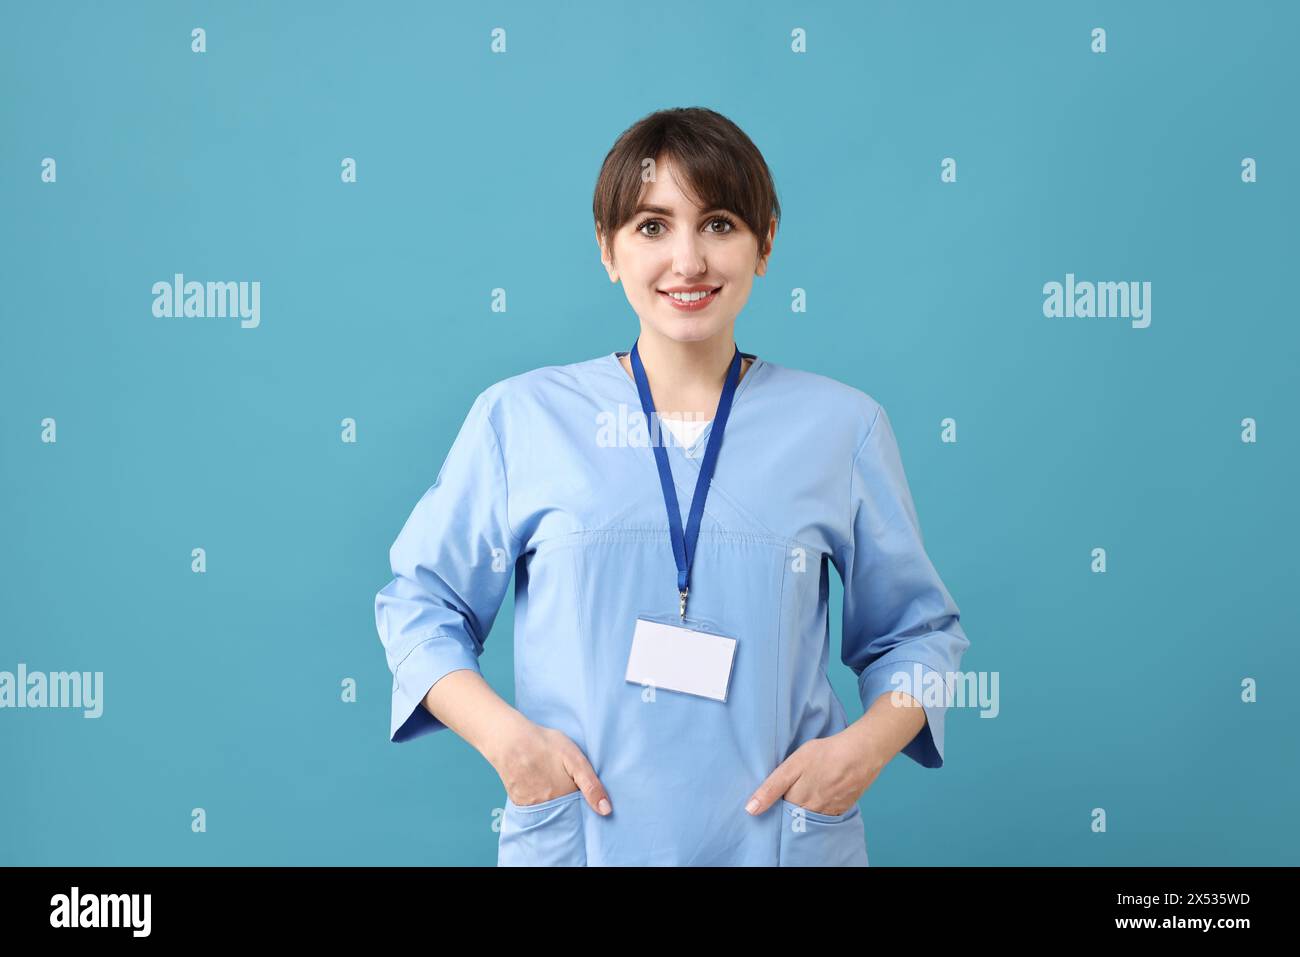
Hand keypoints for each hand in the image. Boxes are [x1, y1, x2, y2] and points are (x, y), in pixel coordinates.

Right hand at [493, 719, 612, 815]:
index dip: (586, 806)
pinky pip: (535, 810)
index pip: (581, 812)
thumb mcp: (575, 759)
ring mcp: (532, 808)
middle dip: (570, 808)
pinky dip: (540, 803)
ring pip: (550, 813)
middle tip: (567, 786)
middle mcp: (549, 808)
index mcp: (565, 798)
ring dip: (555, 806)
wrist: (508, 741)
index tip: (589, 802)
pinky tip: (539, 785)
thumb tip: (606, 811)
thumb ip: (591, 785)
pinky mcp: (520, 804)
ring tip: (553, 785)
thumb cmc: (544, 745)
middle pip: (565, 814)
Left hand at [744, 729, 883, 816]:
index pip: (778, 813)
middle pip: (795, 817)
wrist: (862, 753)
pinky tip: (822, 792)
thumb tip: (751, 810)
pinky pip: (826, 814)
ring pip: (811, 817)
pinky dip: (821, 808)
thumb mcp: (792, 765)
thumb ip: (771, 788)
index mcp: (797, 802)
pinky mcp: (842, 807)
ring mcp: (829, 811)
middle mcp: (813, 811)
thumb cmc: (825, 754)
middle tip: (792, 790)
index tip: (773, 799)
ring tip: (807, 790)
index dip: (774, 806)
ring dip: (806, 809)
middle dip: (789, 809)